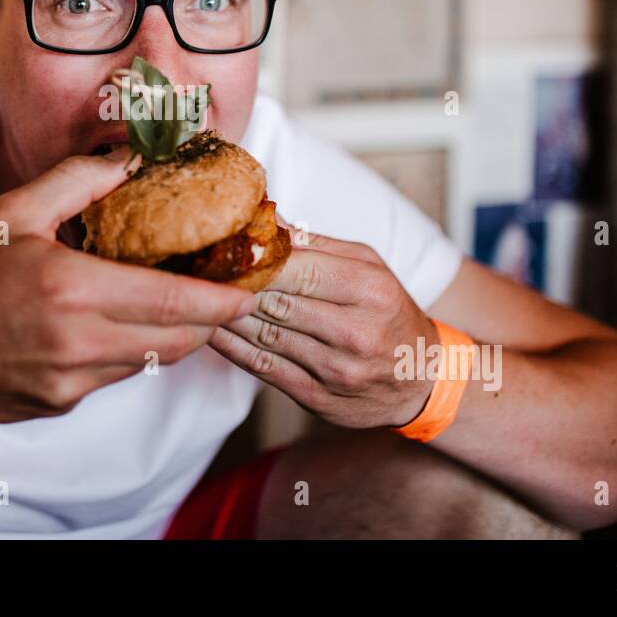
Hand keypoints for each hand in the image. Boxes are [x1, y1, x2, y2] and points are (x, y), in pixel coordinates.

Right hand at [0, 149, 255, 422]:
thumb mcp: (13, 211)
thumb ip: (79, 180)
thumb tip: (131, 158)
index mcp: (71, 290)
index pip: (175, 301)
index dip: (223, 298)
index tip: (251, 284)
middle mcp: (78, 343)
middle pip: (178, 338)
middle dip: (209, 315)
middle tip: (225, 286)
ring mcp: (71, 382)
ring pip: (152, 359)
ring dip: (170, 331)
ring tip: (170, 296)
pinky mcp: (62, 403)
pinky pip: (116, 375)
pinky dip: (127, 348)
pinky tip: (107, 320)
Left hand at [208, 219, 439, 429]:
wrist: (421, 378)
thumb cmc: (388, 311)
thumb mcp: (369, 268)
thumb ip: (316, 244)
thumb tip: (267, 218)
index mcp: (371, 291)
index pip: (303, 270)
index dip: (258, 259)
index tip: (228, 246)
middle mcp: (356, 333)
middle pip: (279, 303)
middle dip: (235, 284)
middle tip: (199, 266)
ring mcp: (335, 370)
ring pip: (264, 336)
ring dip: (225, 314)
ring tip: (195, 292)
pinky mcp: (316, 398)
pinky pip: (262, 367)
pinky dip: (230, 346)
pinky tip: (209, 327)